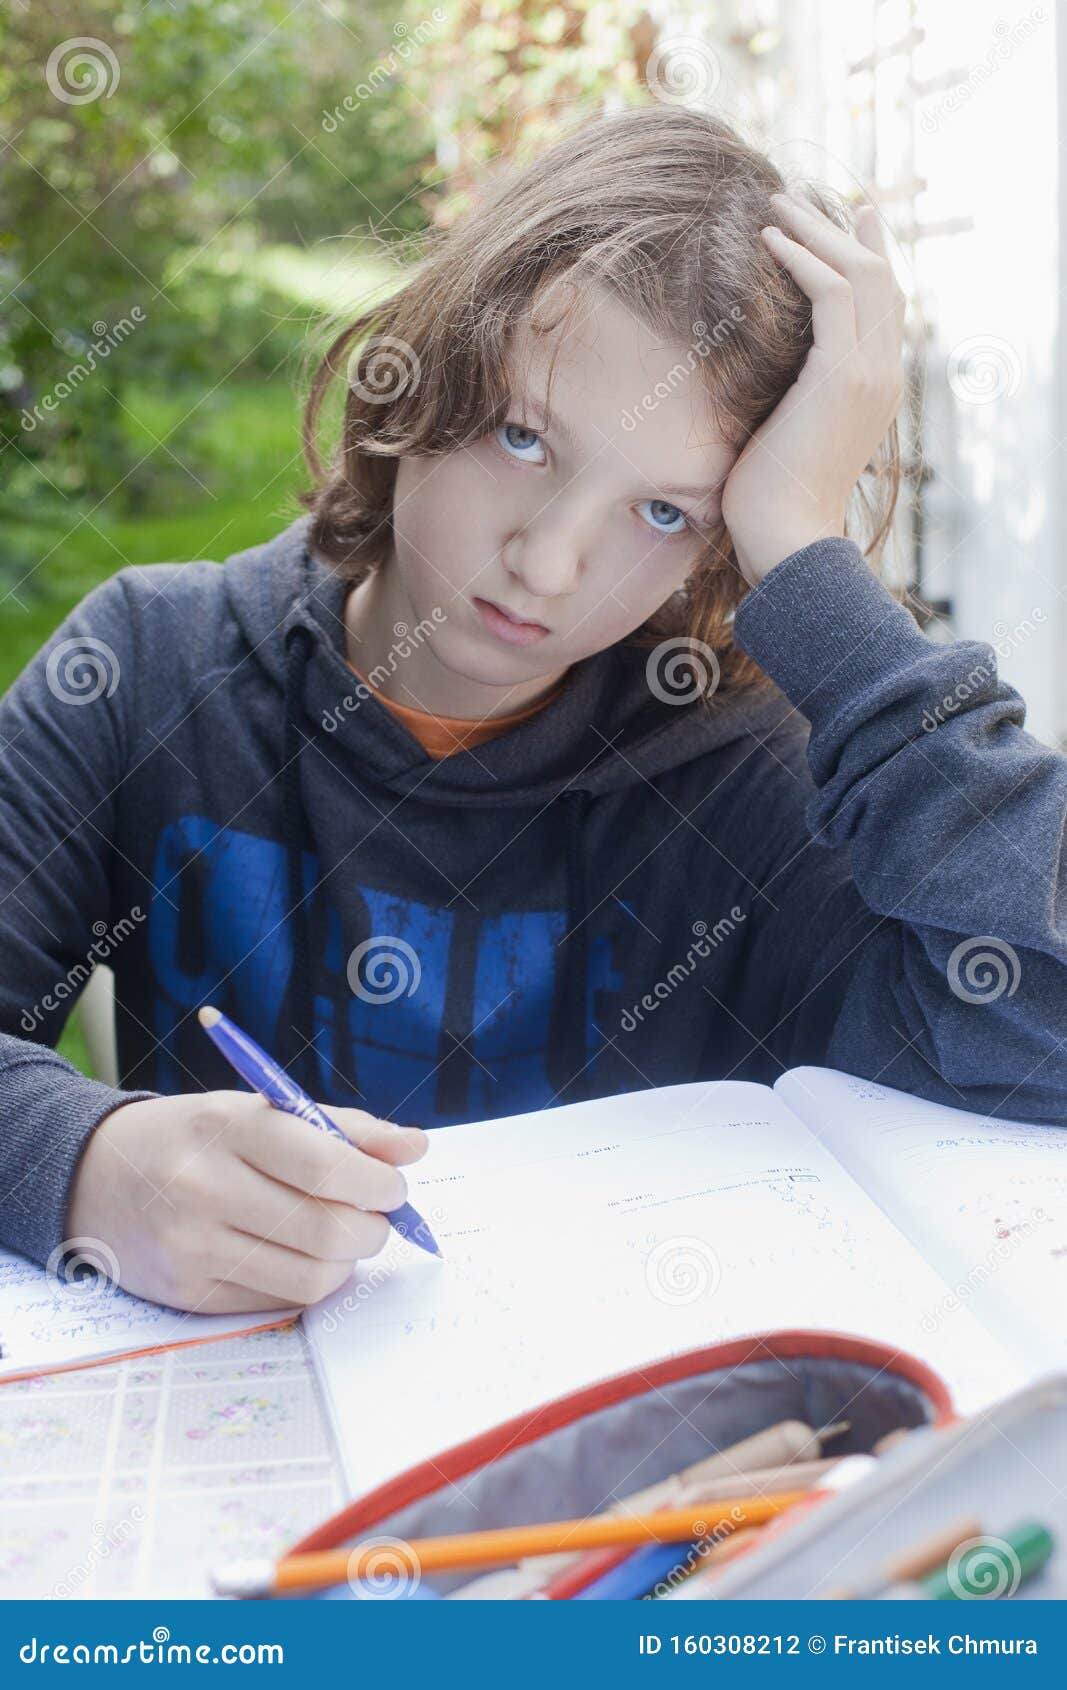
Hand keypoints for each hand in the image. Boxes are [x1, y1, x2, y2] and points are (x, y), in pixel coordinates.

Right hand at [65, 1090, 428, 1313]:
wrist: (95, 1176)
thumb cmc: (198, 1137)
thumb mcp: (260, 1110)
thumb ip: (342, 1127)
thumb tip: (416, 1147)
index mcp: (228, 1127)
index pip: (324, 1164)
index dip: (377, 1182)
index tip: (394, 1186)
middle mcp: (204, 1187)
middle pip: (327, 1228)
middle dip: (373, 1227)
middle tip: (375, 1215)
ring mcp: (193, 1248)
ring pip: (312, 1276)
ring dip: (346, 1259)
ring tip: (339, 1234)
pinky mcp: (189, 1295)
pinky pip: (280, 1301)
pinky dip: (308, 1281)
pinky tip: (298, 1254)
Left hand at [721, 191, 906, 585]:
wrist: (786, 538)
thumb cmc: (770, 500)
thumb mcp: (784, 432)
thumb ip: (788, 393)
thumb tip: (756, 372)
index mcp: (877, 387)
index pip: (883, 304)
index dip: (862, 255)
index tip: (840, 220)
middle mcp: (884, 373)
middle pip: (878, 277)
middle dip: (839, 230)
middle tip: (802, 196)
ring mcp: (870, 372)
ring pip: (859, 274)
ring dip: (817, 232)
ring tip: (779, 204)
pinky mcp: (842, 374)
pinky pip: (831, 292)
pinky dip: (802, 259)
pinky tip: (769, 241)